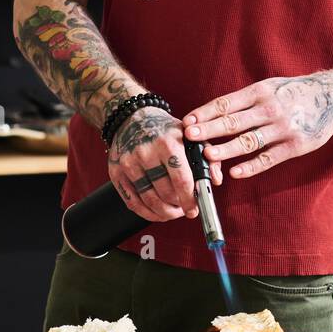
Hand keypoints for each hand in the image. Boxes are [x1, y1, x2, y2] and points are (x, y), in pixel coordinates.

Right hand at [107, 107, 197, 221]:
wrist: (132, 118)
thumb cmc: (165, 130)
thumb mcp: (191, 137)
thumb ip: (208, 158)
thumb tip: (215, 181)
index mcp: (168, 143)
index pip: (181, 178)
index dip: (189, 199)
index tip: (194, 209)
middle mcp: (146, 153)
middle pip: (165, 192)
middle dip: (178, 206)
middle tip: (185, 209)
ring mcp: (129, 164)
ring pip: (149, 200)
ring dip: (164, 212)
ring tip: (173, 212)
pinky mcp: (116, 173)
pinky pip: (132, 202)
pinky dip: (146, 213)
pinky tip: (157, 213)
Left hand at [182, 70, 332, 180]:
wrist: (332, 98)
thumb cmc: (293, 93)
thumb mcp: (270, 86)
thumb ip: (244, 100)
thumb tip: (210, 114)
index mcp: (261, 92)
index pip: (227, 103)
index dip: (205, 113)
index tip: (187, 122)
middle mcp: (270, 109)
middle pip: (234, 122)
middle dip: (210, 130)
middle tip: (189, 137)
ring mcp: (283, 128)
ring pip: (249, 142)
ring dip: (227, 149)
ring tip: (208, 155)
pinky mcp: (295, 146)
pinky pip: (269, 158)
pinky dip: (251, 166)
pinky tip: (235, 172)